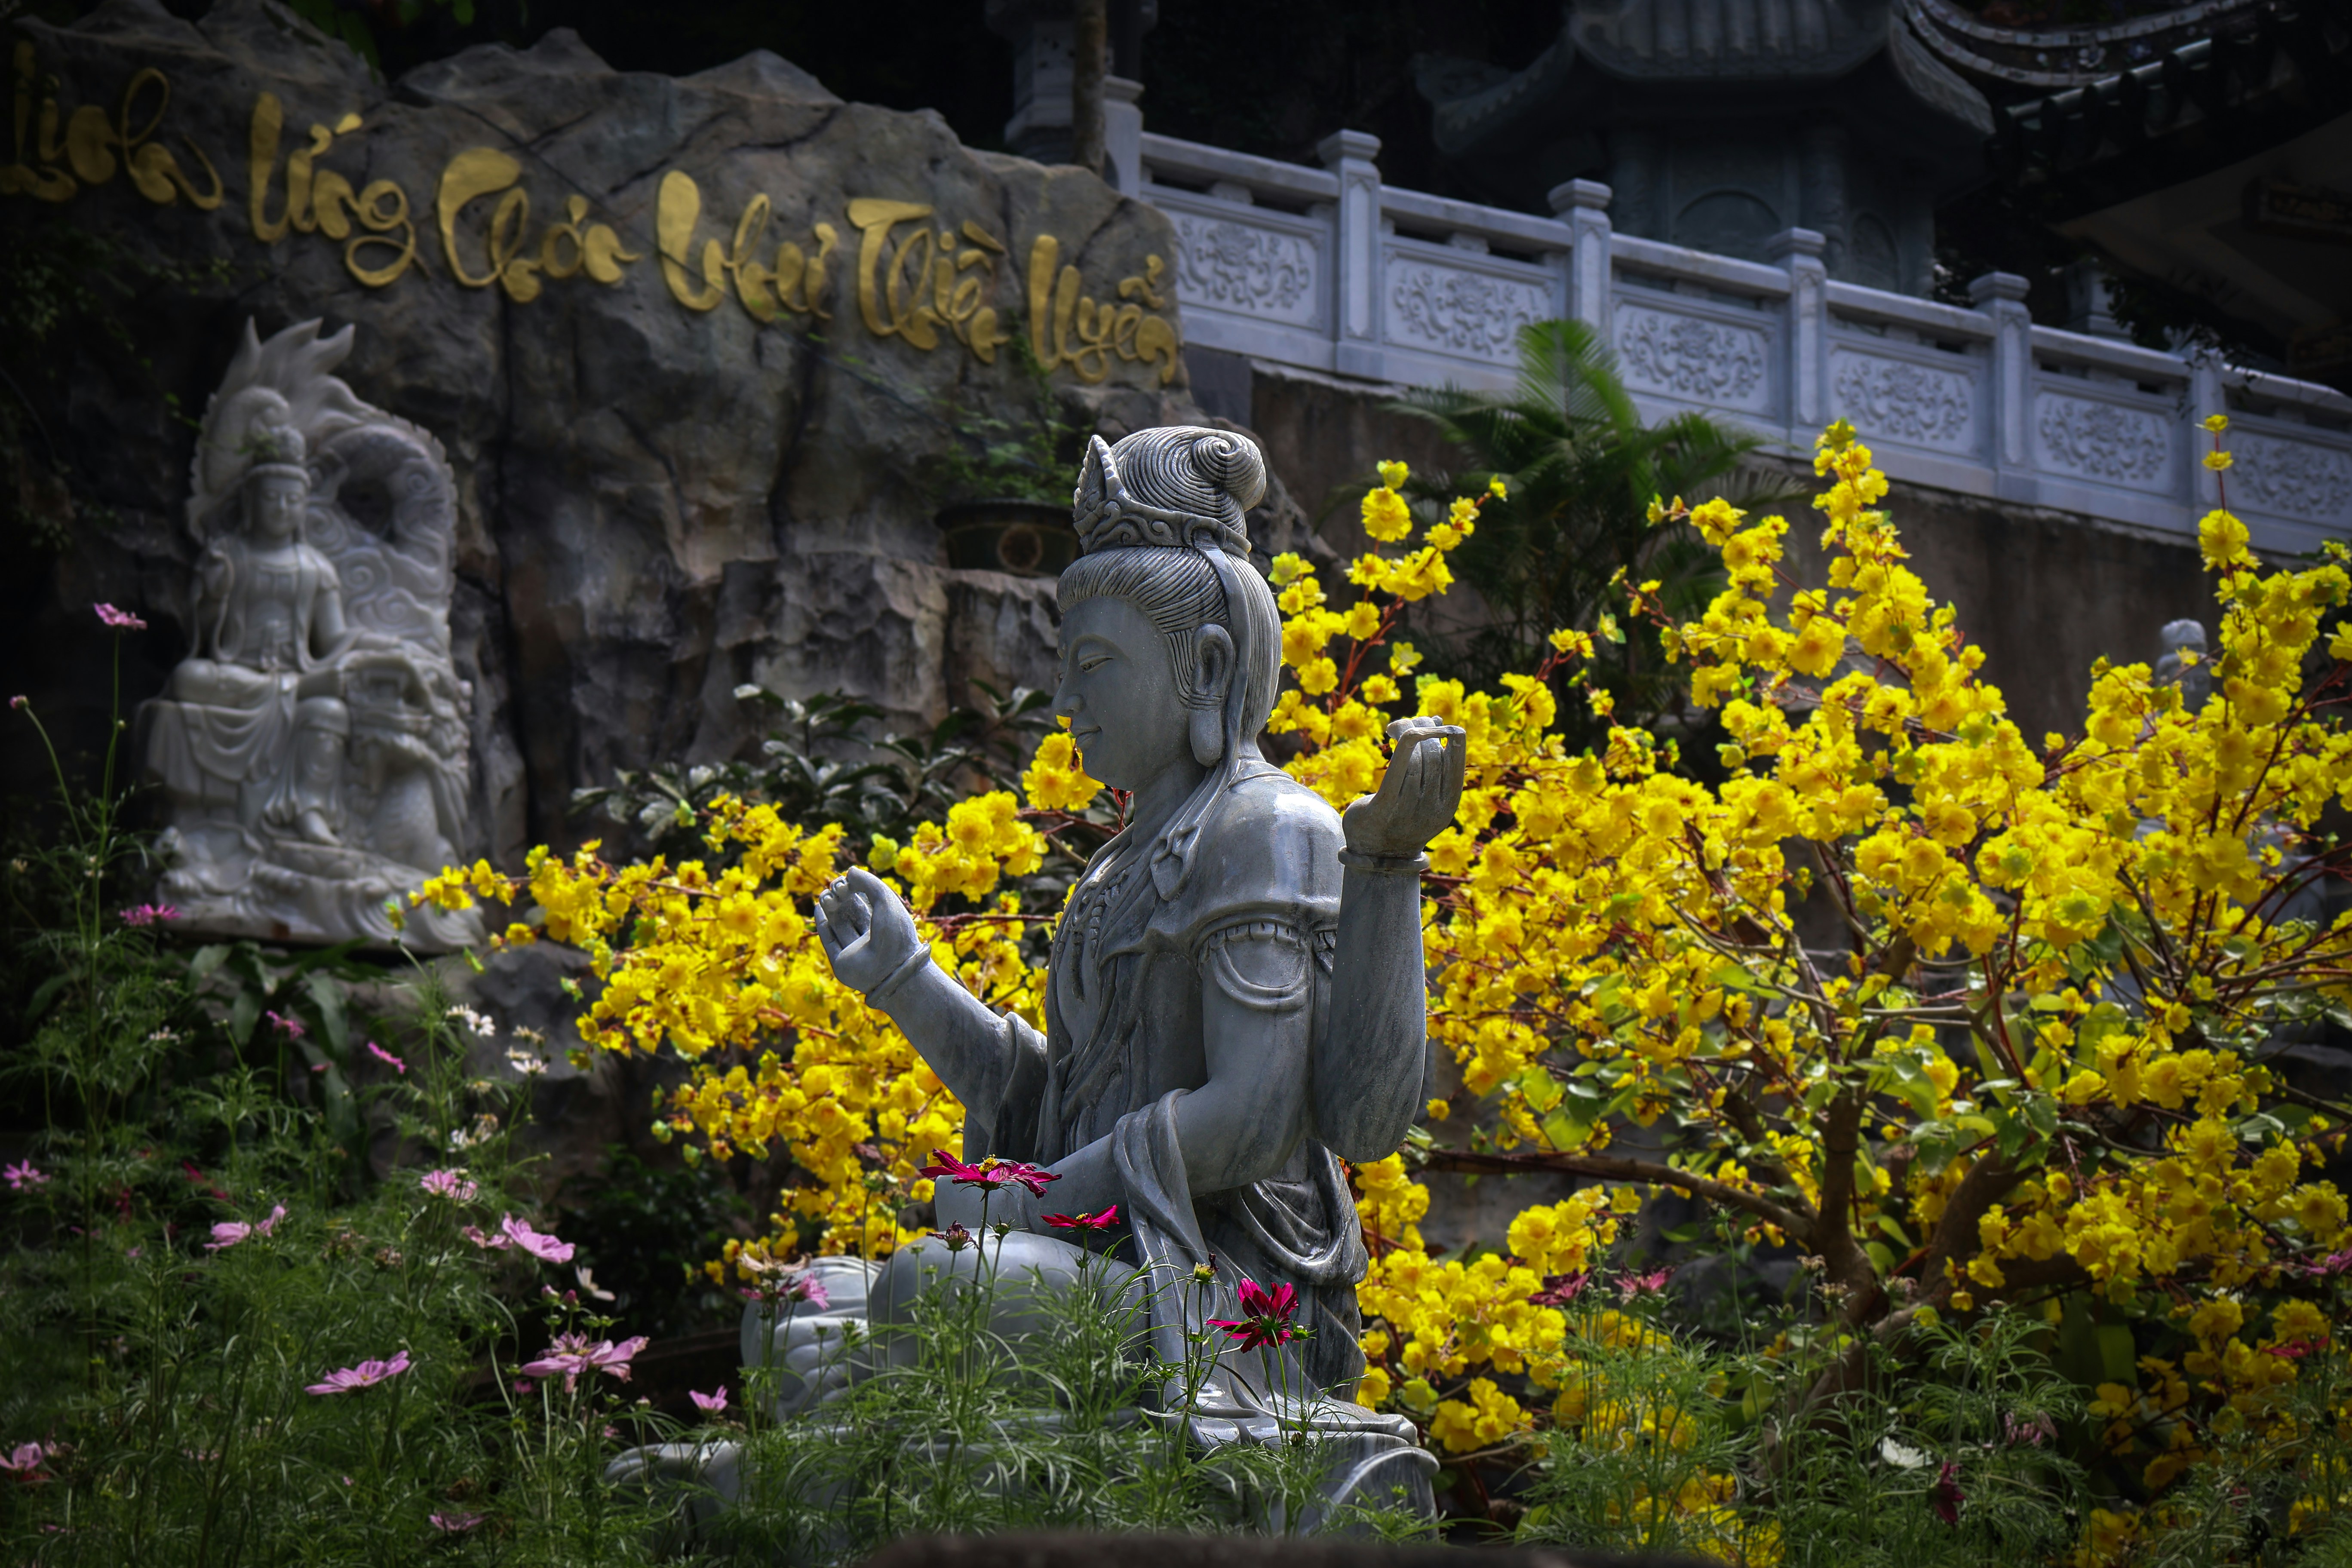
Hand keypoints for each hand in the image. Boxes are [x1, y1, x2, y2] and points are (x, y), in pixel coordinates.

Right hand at [813, 866, 924, 996]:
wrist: (892, 969)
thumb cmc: (895, 933)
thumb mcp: (885, 900)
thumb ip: (869, 882)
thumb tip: (850, 871)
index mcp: (885, 927)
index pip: (867, 906)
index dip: (856, 892)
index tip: (847, 881)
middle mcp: (870, 940)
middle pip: (851, 915)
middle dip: (841, 899)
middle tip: (834, 886)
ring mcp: (855, 953)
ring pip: (839, 926)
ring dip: (830, 908)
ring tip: (824, 893)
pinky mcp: (841, 963)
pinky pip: (829, 941)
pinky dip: (822, 924)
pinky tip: (818, 907)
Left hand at [1340, 717, 1466, 859]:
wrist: (1376, 855)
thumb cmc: (1401, 816)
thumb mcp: (1423, 791)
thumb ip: (1432, 761)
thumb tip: (1436, 719)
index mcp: (1448, 805)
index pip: (1456, 760)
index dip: (1449, 734)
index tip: (1437, 723)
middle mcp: (1433, 809)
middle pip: (1433, 755)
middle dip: (1423, 729)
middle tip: (1409, 721)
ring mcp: (1410, 810)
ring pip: (1415, 758)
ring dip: (1407, 732)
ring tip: (1397, 726)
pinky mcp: (1386, 807)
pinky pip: (1399, 767)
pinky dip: (1401, 742)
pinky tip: (1394, 730)